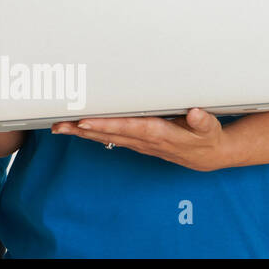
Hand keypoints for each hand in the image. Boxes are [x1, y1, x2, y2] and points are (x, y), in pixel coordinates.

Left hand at [52, 109, 227, 171]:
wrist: (208, 155)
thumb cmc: (207, 137)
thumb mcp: (209, 128)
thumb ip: (201, 121)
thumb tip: (195, 113)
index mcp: (158, 132)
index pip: (127, 127)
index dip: (105, 124)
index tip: (85, 121)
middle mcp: (144, 139)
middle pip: (108, 133)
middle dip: (82, 129)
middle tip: (59, 124)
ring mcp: (138, 143)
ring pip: (105, 137)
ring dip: (82, 132)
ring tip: (59, 126)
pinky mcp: (137, 142)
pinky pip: (110, 138)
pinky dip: (92, 134)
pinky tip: (78, 130)